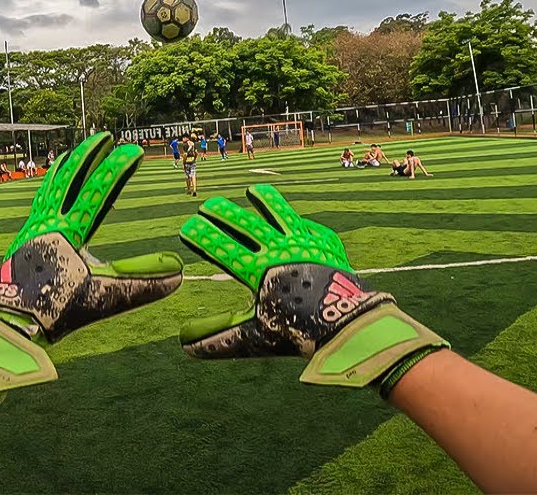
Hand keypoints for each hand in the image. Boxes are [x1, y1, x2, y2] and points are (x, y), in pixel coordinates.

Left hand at [0, 132, 182, 400]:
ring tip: (73, 154)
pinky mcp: (22, 238)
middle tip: (103, 136)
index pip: (98, 190)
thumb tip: (179, 274)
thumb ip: (142, 283)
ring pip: (50, 187)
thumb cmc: (56, 309)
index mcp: (69, 230)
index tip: (133, 151)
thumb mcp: (105, 297)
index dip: (117, 168)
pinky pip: (39, 202)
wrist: (8, 322)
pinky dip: (48, 188)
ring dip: (66, 168)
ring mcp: (32, 228)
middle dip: (89, 155)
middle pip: (70, 178)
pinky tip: (50, 189)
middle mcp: (49, 222)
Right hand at [178, 184, 446, 391]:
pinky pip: (309, 227)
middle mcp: (278, 250)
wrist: (350, 323)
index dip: (202, 236)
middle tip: (207, 205)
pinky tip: (296, 222)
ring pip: (280, 213)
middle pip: (245, 223)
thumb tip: (186, 347)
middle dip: (222, 213)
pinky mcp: (326, 243)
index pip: (222, 248)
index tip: (186, 227)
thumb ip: (221, 340)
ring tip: (253, 190)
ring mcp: (304, 242)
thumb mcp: (256, 339)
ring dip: (264, 200)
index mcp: (258, 271)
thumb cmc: (300, 333)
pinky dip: (299, 224)